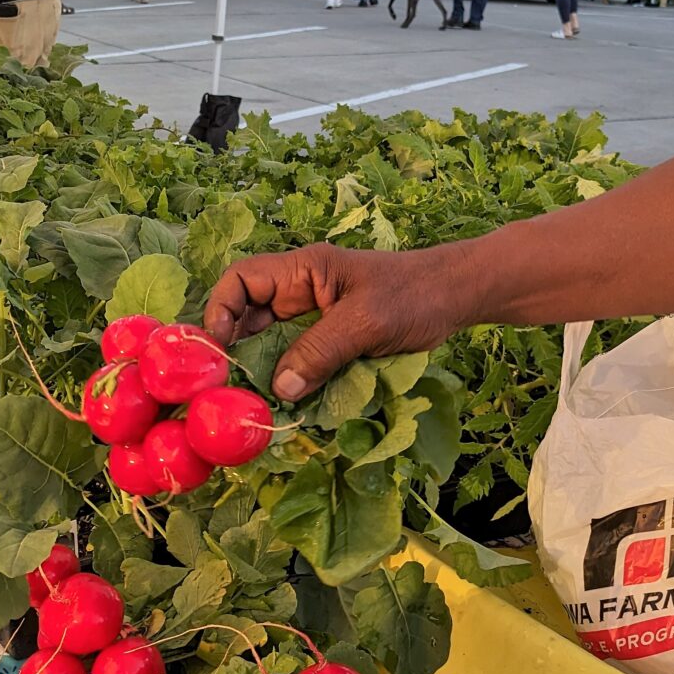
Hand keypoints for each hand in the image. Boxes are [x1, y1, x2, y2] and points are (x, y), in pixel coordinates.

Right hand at [204, 242, 466, 399]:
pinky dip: (292, 380)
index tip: (216, 350)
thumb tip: (280, 389)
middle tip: (228, 388)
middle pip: (250, 316)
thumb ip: (321, 351)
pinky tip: (290, 402)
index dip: (221, 310)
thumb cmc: (414, 295)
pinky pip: (300, 359)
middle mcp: (302, 292)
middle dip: (237, 350)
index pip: (242, 280)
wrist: (457, 297)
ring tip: (255, 401)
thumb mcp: (366, 322)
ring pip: (272, 342)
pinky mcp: (333, 339)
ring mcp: (316, 316)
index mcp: (303, 270)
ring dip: (264, 370)